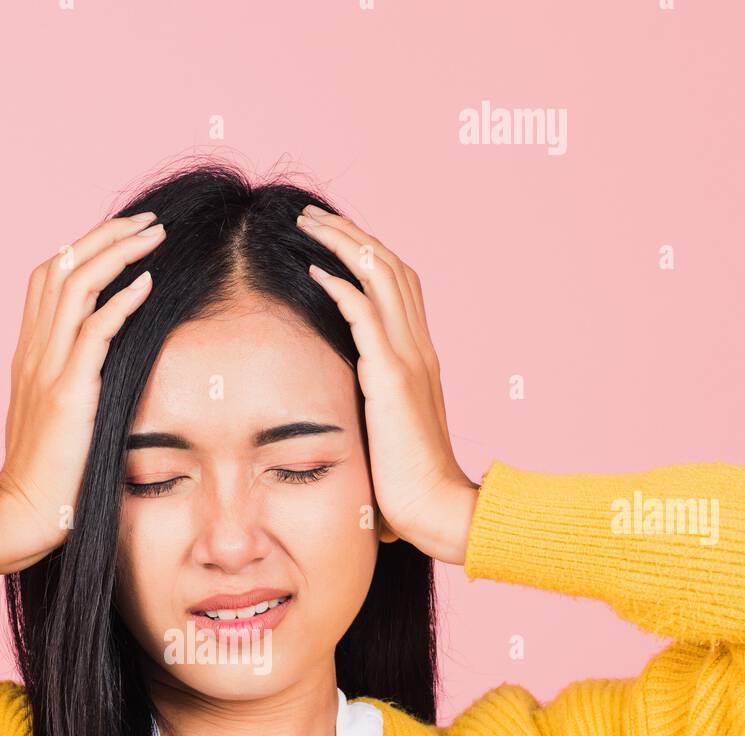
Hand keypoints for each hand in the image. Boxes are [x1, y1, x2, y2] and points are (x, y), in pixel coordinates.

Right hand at [0, 211, 165, 572]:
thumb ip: (69, 385)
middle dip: (105, 237)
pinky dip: (120, 302)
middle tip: (147, 222)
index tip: (122, 238)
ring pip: (76, 287)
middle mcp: (31, 352)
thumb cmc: (44, 477)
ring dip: (117, 254)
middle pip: (60, 268)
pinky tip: (146, 283)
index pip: (49, 281)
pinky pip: (93, 332)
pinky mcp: (67, 394)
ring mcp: (46, 370)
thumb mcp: (53, 419)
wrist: (21, 513)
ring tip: (154, 237)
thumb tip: (99, 371)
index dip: (84, 250)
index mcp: (27, 356)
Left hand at [295, 204, 477, 564]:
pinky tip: (315, 268)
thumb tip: (351, 430)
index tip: (334, 242)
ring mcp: (409, 360)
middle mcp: (420, 350)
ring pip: (379, 278)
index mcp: (420, 361)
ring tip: (307, 225)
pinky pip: (366, 315)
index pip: (399, 288)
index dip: (368, 258)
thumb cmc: (409, 489)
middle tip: (312, 218)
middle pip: (390, 269)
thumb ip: (373, 418)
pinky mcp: (392, 378)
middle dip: (350, 236)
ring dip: (342, 245)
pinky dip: (341, 286)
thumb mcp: (389, 439)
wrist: (437, 508)